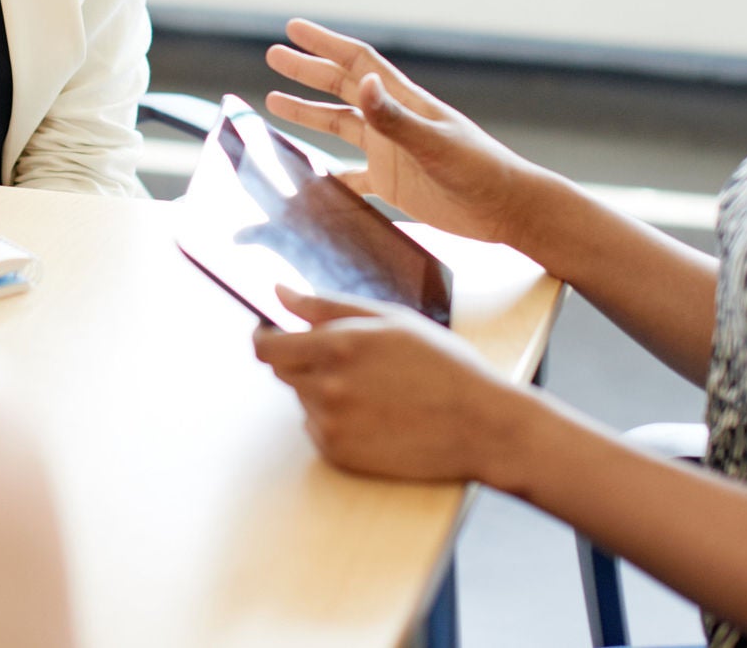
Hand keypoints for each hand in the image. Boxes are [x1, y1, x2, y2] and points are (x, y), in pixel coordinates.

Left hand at [252, 286, 515, 482]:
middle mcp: (327, 388)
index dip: (265, 338)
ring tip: (377, 391)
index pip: (266, 347)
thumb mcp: (391, 320)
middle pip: (283, 373)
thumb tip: (279, 292)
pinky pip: (318, 430)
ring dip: (324, 392)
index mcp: (338, 346)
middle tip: (354, 363)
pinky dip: (337, 421)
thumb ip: (327, 305)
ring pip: (304, 401)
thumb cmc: (443, 365)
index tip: (273, 334)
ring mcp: (332, 425)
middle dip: (305, 362)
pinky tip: (378, 416)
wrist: (481, 425)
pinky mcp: (340, 455)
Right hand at [265, 18, 535, 244]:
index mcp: (404, 102)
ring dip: (310, 113)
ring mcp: (392, 152)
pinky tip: (308, 176)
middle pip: (342, 87)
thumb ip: (394, 117)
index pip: (357, 62)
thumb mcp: (433, 143)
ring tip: (274, 102)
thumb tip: (362, 82)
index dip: (325, 44)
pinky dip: (328, 174)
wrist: (507, 208)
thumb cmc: (479, 170)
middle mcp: (393, 122)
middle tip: (274, 55)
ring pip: (341, 126)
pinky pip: (351, 176)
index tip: (293, 29)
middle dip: (308, 71)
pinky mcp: (394, 184)